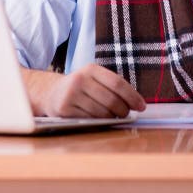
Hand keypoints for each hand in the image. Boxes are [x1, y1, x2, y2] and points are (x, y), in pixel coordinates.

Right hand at [21, 64, 145, 117]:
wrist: (51, 93)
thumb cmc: (80, 88)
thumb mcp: (93, 79)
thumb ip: (112, 87)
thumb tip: (136, 103)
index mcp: (91, 69)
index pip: (117, 83)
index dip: (132, 96)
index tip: (142, 106)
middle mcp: (80, 80)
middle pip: (111, 100)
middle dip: (123, 110)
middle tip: (126, 114)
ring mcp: (71, 95)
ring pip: (102, 112)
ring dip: (112, 118)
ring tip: (113, 117)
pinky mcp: (65, 109)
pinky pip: (90, 120)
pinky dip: (99, 122)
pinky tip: (100, 120)